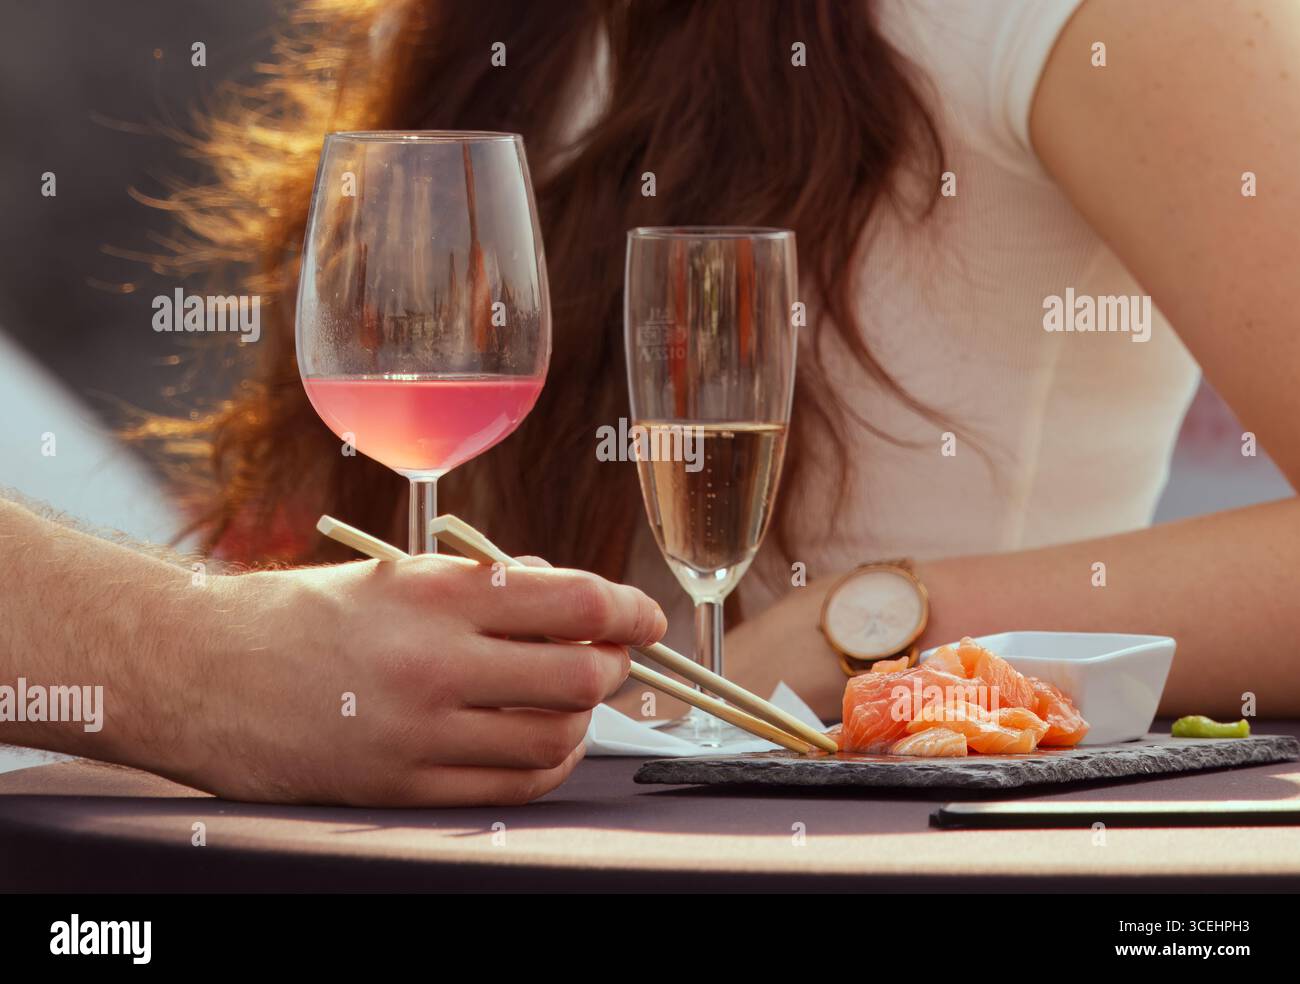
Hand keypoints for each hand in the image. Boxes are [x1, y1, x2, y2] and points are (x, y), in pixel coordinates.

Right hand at [148, 556, 665, 806]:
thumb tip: (571, 597)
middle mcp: (435, 663)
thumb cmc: (304, 613)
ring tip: (570, 700)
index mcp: (437, 594)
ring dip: (582, 718)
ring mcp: (419, 733)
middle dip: (614, 664)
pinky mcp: (402, 787)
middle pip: (579, 674)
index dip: (628, 609)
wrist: (202, 672)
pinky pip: (510, 788)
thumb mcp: (395, 573)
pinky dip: (546, 764)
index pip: (573, 600)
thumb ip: (486, 586)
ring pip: (554, 737)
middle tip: (611, 657)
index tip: (645, 616)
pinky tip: (542, 743)